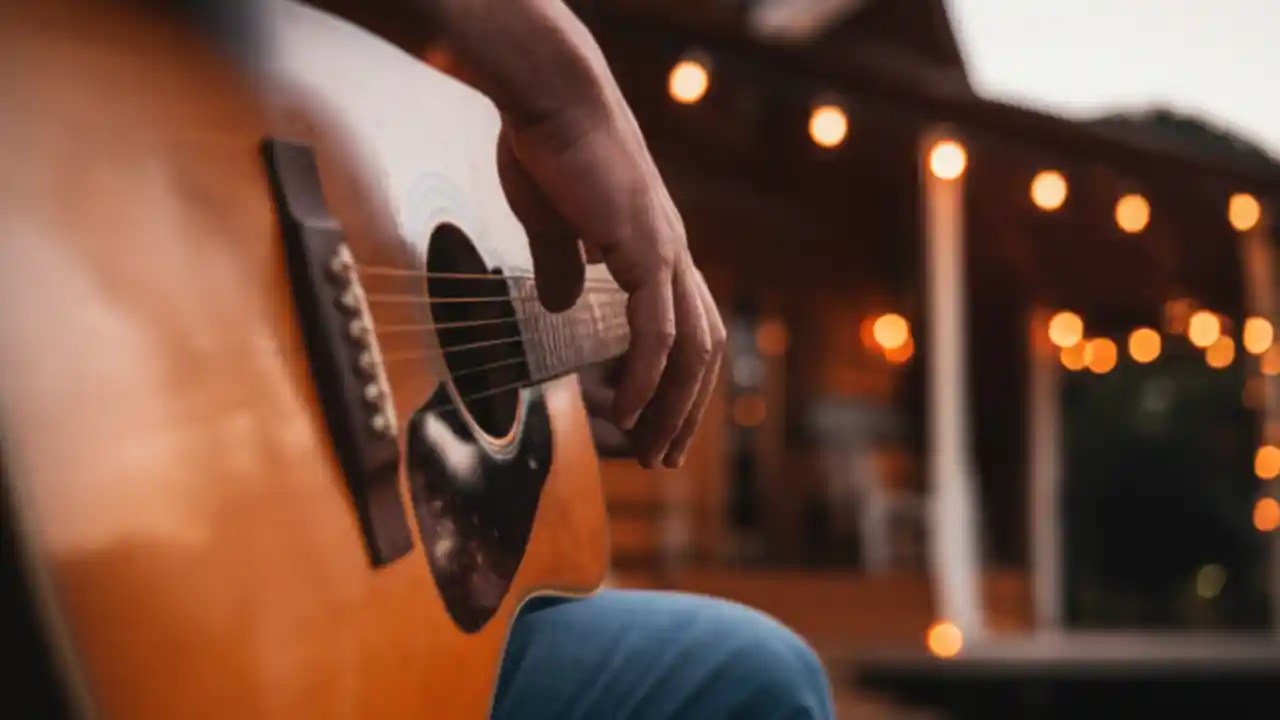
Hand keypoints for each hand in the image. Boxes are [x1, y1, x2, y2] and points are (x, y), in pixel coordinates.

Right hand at [496, 100, 724, 468]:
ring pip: (691, 351)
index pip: (685, 331)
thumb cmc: (549, 149)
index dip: (675, 383)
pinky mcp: (645, 248)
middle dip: (686, 412)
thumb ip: (562, 264)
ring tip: (649, 452)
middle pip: (702, 352)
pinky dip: (649, 378)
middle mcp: (673, 256)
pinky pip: (657, 331)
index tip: (647, 426)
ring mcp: (665, 253)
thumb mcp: (552, 223)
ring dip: (674, 409)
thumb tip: (561, 300)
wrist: (552, 96)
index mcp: (655, 251)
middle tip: (660, 459)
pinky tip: (629, 412)